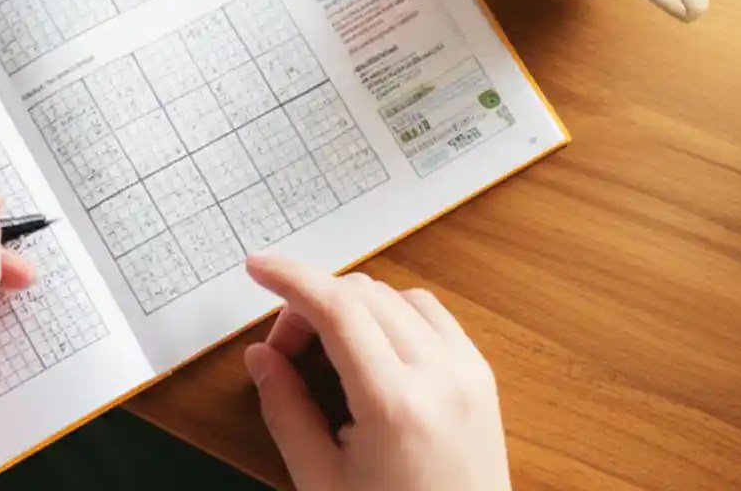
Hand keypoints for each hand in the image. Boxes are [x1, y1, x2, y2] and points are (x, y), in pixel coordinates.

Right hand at [243, 255, 510, 490]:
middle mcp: (442, 376)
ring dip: (354, 308)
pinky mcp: (482, 379)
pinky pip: (433, 317)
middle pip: (364, 295)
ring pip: (398, 297)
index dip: (290, 279)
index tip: (258, 269)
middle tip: (285, 352)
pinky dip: (393, 317)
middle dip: (312, 305)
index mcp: (396, 404)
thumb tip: (261, 357)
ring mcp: (469, 374)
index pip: (336, 307)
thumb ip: (286, 410)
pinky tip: (370, 351)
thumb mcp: (321, 480)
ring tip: (328, 353)